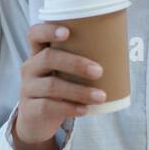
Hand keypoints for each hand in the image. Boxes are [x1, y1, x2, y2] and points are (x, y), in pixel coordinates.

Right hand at [15, 22, 105, 144]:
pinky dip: (70, 107)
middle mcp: (30, 67)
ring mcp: (28, 88)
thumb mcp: (63, 72)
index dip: (48, 30)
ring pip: (52, 85)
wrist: (37, 119)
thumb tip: (120, 51)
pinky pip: (49, 106)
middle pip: (48, 58)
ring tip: (101, 96)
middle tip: (99, 70)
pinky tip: (85, 110)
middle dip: (76, 63)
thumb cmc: (58, 88)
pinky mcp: (31, 109)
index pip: (35, 34)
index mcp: (38, 53)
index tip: (67, 31)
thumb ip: (80, 61)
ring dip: (79, 90)